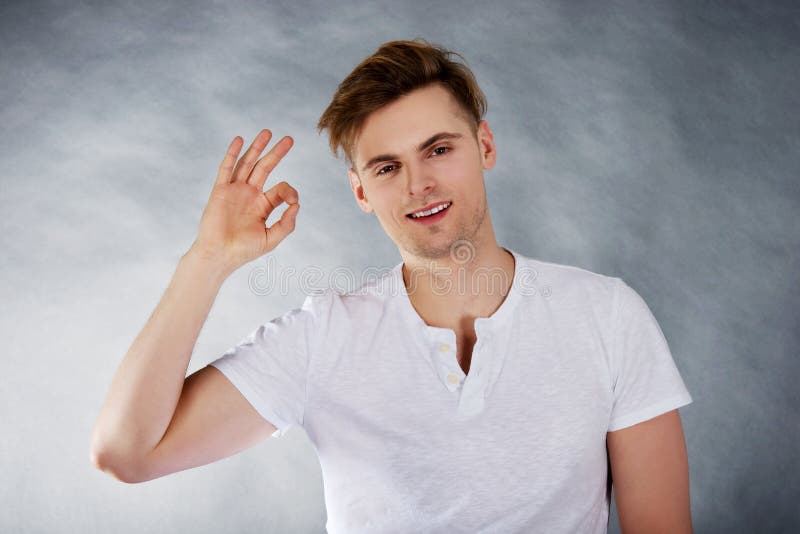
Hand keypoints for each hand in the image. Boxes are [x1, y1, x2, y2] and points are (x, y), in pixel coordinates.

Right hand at [189, 129, 299, 271]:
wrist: (219, 255)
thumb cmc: (243, 250)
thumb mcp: (271, 239)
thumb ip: (286, 224)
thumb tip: (297, 205)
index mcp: (263, 205)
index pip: (281, 189)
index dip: (290, 191)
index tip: (293, 201)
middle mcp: (250, 195)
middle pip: (265, 168)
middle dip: (277, 153)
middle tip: (289, 139)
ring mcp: (235, 191)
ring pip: (247, 164)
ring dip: (257, 147)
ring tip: (268, 132)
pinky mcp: (221, 191)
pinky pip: (226, 168)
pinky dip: (232, 154)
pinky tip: (239, 140)